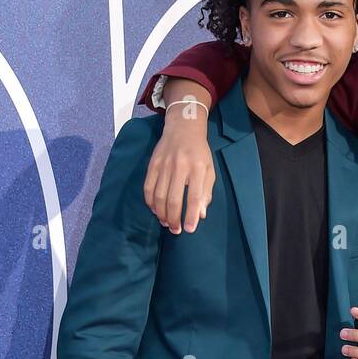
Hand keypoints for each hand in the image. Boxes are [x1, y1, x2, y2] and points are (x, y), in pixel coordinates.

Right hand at [143, 88, 214, 234]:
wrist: (183, 128)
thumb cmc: (199, 153)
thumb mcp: (209, 170)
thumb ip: (206, 193)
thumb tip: (200, 215)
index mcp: (198, 168)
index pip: (194, 197)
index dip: (191, 215)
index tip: (189, 229)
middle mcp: (180, 166)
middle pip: (174, 199)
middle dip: (173, 219)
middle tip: (175, 230)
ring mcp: (165, 164)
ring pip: (159, 195)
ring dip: (161, 213)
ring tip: (166, 223)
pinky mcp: (153, 163)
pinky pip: (148, 187)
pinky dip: (150, 202)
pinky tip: (155, 210)